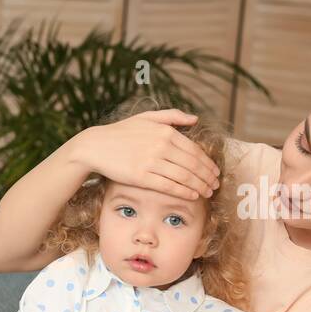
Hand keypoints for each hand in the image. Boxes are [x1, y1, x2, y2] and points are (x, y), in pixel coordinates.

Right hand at [70, 109, 220, 200]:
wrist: (95, 146)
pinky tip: (192, 195)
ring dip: (200, 186)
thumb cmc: (120, 133)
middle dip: (208, 177)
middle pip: (193, 164)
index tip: (215, 173)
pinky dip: (184, 191)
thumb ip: (172, 116)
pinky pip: (168, 186)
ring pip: (184, 176)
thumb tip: (195, 119)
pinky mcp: (141, 176)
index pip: (195, 150)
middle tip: (216, 185)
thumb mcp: (147, 117)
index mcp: (166, 131)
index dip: (208, 163)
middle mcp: (161, 145)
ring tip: (207, 193)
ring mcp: (151, 161)